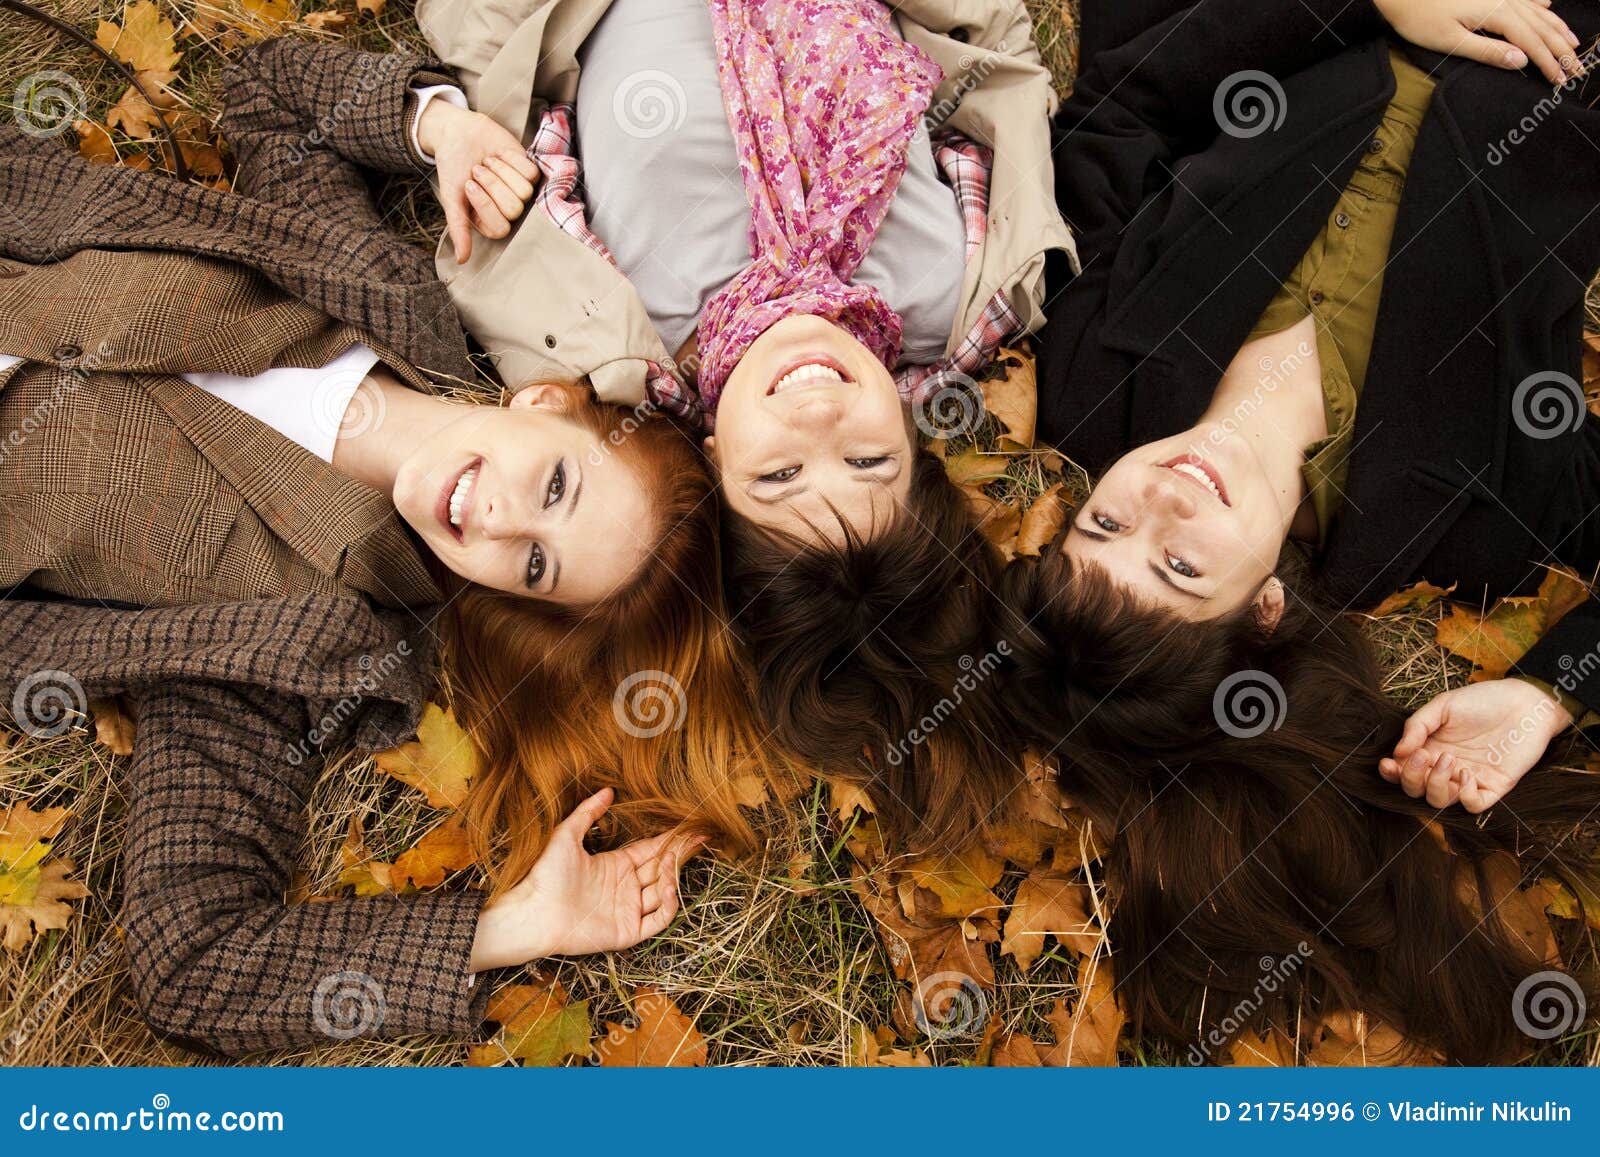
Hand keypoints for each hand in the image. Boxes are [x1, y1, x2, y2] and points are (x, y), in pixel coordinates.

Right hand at [416, 100, 540, 263]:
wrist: (459, 133)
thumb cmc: (453, 167)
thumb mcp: (451, 198)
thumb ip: (458, 228)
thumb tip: (462, 260)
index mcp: (488, 221)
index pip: (500, 228)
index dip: (484, 204)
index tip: (468, 186)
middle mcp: (507, 210)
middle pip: (513, 209)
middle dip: (491, 184)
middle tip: (477, 171)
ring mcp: (520, 191)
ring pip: (523, 191)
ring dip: (500, 171)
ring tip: (487, 162)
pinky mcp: (529, 172)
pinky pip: (530, 173)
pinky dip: (511, 159)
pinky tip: (499, 154)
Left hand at [468, 789, 702, 970]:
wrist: (535, 911)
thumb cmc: (547, 875)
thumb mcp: (566, 835)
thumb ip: (588, 812)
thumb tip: (608, 790)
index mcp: (615, 865)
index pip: (651, 850)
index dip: (671, 839)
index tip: (690, 828)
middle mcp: (626, 887)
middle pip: (661, 869)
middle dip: (680, 854)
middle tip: (698, 840)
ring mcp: (628, 910)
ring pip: (663, 893)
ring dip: (672, 877)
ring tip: (671, 861)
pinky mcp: (628, 932)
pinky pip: (658, 920)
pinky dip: (668, 905)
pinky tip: (666, 888)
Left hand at [1375, 0, 1581, 84]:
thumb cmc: (1421, 19)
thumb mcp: (1451, 41)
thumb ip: (1487, 52)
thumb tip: (1522, 61)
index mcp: (1498, 14)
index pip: (1532, 43)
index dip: (1548, 63)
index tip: (1561, 81)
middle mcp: (1505, 1)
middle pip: (1541, 28)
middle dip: (1561, 50)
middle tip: (1577, 70)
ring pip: (1538, 13)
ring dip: (1557, 29)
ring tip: (1572, 44)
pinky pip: (1525, 0)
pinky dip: (1541, 8)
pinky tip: (1549, 8)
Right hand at [1378, 679, 1572, 811]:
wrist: (1526, 703)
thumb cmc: (1484, 700)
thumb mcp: (1443, 705)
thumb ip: (1417, 726)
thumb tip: (1397, 752)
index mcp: (1429, 749)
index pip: (1402, 771)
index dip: (1392, 773)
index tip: (1389, 763)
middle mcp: (1445, 768)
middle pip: (1417, 790)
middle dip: (1412, 778)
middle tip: (1421, 756)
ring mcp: (1468, 779)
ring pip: (1440, 801)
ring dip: (1436, 784)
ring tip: (1448, 758)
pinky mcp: (1493, 787)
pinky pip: (1473, 805)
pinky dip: (1465, 796)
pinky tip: (1468, 773)